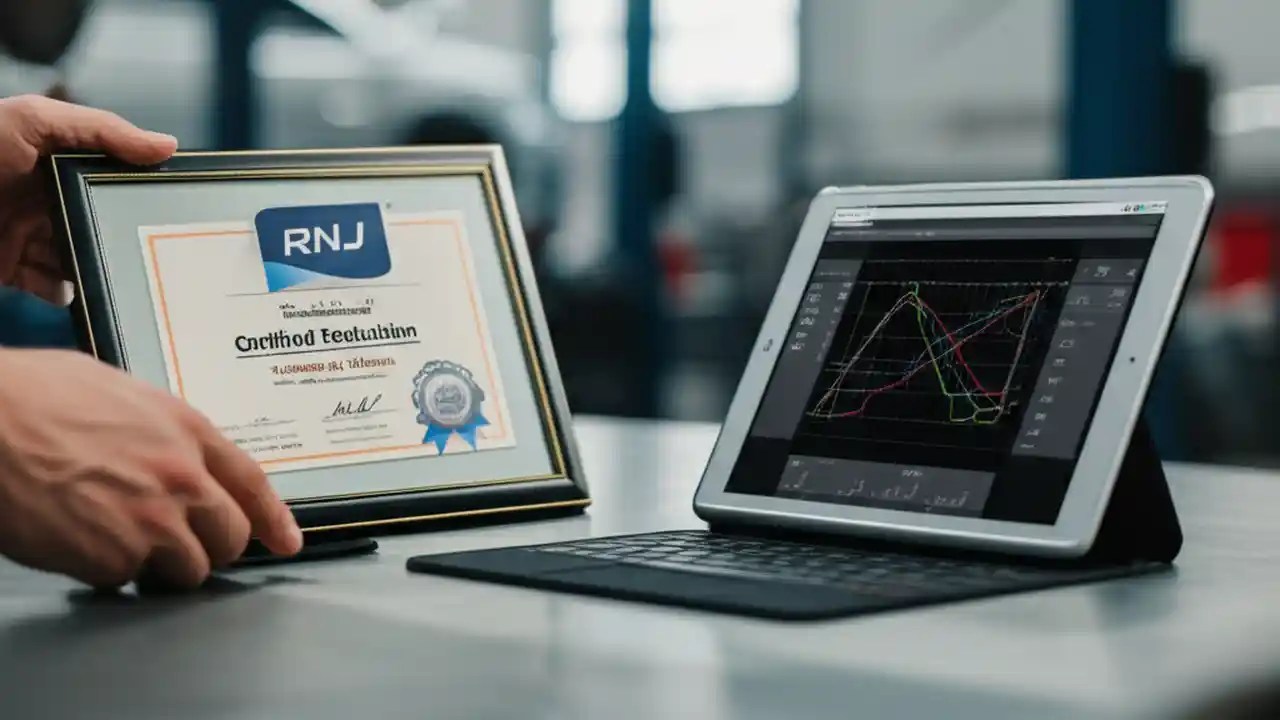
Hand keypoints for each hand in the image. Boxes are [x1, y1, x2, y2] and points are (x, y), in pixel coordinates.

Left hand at [0, 94, 175, 302]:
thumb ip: (101, 129)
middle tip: (150, 250)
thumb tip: (167, 145)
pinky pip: (53, 286)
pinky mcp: (11, 267)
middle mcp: (46, 200)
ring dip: (98, 267)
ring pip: (81, 258)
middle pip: (101, 224)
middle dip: (122, 237)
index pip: (111, 178)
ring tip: (114, 271)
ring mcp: (29, 236)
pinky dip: (69, 291)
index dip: (138, 190)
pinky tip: (80, 288)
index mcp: (56, 162)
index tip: (170, 207)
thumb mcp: (32, 120)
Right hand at [0, 349, 303, 588]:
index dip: (273, 519)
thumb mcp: (119, 395)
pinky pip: (125, 580)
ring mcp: (151, 521)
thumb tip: (172, 451)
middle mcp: (181, 477)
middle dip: (208, 546)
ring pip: (187, 570)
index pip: (252, 483)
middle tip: (175, 543)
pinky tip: (76, 539)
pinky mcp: (112, 558)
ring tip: (118, 539)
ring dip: (160, 566)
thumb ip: (159, 430)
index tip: (286, 542)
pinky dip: (104, 570)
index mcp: (186, 430)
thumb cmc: (32, 396)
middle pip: (229, 537)